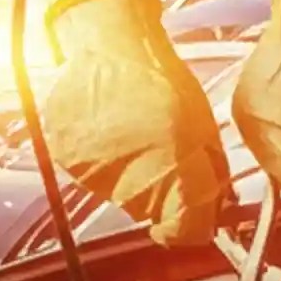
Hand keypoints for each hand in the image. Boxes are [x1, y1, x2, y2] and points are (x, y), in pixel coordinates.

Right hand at [43, 0, 229, 246]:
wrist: (112, 47)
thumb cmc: (164, 82)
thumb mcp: (204, 130)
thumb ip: (209, 178)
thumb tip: (211, 212)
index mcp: (170, 174)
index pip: (182, 233)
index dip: (190, 226)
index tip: (191, 216)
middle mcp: (127, 183)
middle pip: (149, 214)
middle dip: (160, 195)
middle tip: (161, 154)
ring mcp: (92, 173)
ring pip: (119, 197)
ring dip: (129, 178)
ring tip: (133, 138)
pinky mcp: (68, 161)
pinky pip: (92, 177)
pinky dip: (102, 163)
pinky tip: (109, 133)